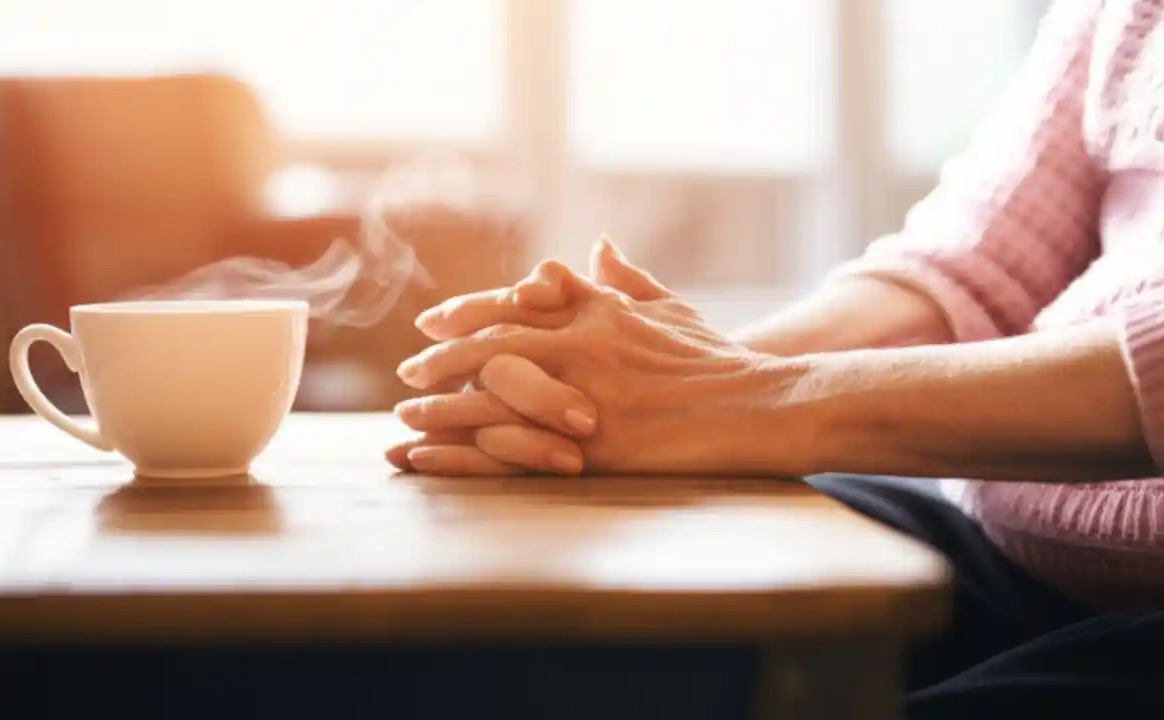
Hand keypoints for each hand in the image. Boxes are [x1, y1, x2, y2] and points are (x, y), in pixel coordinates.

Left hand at [388, 238, 815, 475]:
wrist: (758, 407)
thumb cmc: (717, 359)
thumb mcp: (672, 307)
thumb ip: (626, 279)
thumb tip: (597, 247)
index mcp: (597, 312)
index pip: (516, 303)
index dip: (469, 312)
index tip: (434, 321)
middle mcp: (582, 346)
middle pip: (491, 346)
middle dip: (442, 359)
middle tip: (407, 371)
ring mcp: (582, 396)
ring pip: (491, 396)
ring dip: (440, 407)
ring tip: (405, 418)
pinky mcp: (589, 447)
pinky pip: (509, 450)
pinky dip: (461, 456)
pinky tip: (426, 458)